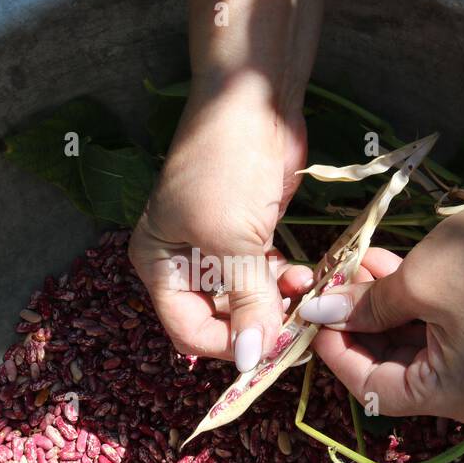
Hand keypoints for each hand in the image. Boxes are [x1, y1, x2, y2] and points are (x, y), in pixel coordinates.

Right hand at [129, 80, 313, 369]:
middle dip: (256, 323)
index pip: (187, 329)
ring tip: (302, 289)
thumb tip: (249, 360)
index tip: (268, 348)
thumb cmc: (226, 166)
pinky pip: (265, 280)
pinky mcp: (249, 238)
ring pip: (246, 303)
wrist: (254, 102)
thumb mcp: (232, 240)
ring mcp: (216, 250)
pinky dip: (284, 283)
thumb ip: (245, 302)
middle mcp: (181, 263)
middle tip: (296, 322)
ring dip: (275, 304)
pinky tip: (304, 274)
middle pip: (218, 320)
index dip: (226, 344)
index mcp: (159, 264)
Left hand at [299, 182, 463, 422]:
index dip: (336, 351)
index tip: (312, 315)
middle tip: (328, 285)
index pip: (373, 389)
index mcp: (454, 395)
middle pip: (390, 368)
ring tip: (353, 264)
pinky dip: (407, 303)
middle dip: (356, 324)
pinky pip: (434, 330)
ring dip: (378, 307)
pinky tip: (383, 265)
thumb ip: (364, 306)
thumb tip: (317, 316)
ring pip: (409, 344)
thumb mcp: (417, 281)